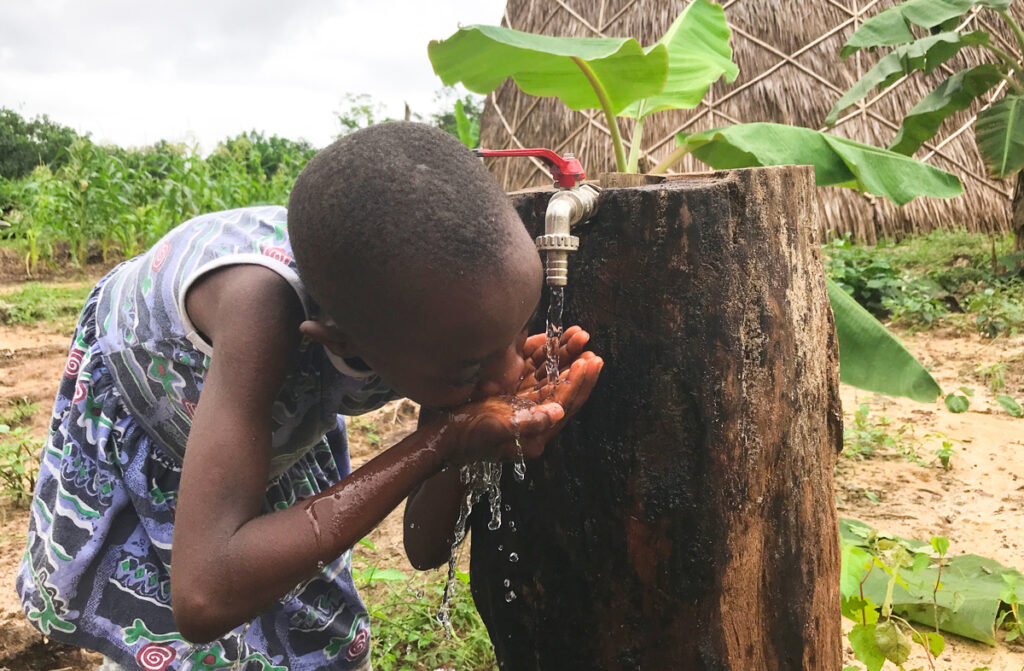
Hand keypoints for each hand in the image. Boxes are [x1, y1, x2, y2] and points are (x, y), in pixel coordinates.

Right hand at [444, 326, 602, 463]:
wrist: (442, 437)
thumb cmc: (466, 436)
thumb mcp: (495, 430)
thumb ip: (527, 423)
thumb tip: (557, 411)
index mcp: (536, 431)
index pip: (565, 403)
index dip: (578, 382)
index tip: (589, 361)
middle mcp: (534, 418)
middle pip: (564, 390)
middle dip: (578, 369)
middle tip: (592, 350)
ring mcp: (524, 406)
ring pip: (551, 379)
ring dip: (565, 359)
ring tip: (579, 339)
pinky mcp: (513, 396)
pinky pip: (534, 374)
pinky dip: (544, 358)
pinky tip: (551, 343)